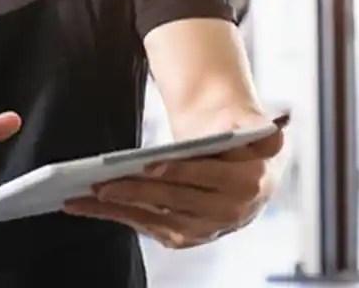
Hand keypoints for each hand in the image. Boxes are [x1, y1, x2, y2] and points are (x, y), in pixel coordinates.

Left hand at [63, 112, 285, 248]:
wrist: (239, 157)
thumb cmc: (238, 132)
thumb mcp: (253, 123)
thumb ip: (259, 125)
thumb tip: (274, 128)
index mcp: (252, 183)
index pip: (211, 178)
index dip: (181, 172)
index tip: (150, 162)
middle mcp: (231, 213)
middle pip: (178, 202)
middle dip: (139, 192)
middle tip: (103, 183)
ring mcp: (207, 228)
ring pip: (157, 219)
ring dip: (119, 209)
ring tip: (84, 195)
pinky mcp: (185, 235)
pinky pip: (146, 225)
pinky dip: (115, 216)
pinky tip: (86, 206)